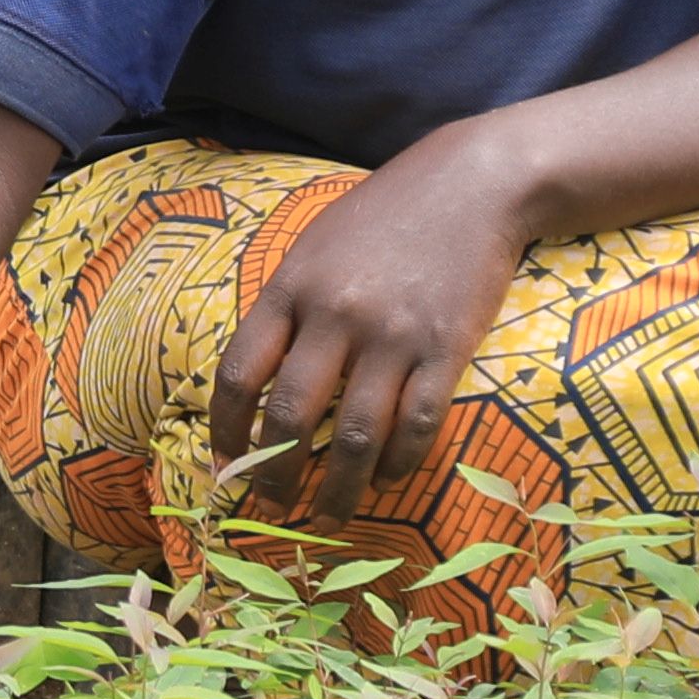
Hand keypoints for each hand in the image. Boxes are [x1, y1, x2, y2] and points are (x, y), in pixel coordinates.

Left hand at [209, 133, 536, 526]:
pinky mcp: (446, 350)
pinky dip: (400, 464)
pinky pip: (417, 425)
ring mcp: (394, 336)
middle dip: (276, 475)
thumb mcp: (316, 243)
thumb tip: (257, 375)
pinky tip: (388, 479)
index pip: (242, 374)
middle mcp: (336, 315)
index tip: (223, 465)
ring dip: (339, 488)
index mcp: (292, 287)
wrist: (475, 182)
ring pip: (358, 436)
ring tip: (329, 516)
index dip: (226, 431)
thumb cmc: (387, 212)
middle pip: (292, 417)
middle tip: (274, 507)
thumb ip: (286, 303)